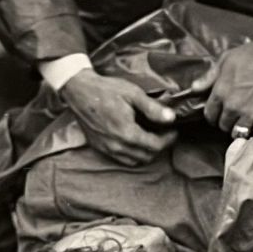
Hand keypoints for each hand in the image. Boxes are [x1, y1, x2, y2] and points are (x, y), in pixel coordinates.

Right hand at [63, 69, 178, 166]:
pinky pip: (121, 159)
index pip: (155, 146)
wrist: (79, 91)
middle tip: (165, 133)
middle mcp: (116, 145)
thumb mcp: (133, 94)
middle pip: (146, 156)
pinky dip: (133, 154)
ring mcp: (106, 149)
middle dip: (159, 147)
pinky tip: (135, 141)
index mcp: (127, 133)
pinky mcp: (99, 147)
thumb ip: (153, 108)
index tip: (173, 130)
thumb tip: (171, 118)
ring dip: (146, 153)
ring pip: (134, 161)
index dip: (168, 139)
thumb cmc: (106, 90)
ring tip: (152, 138)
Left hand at [189, 36, 252, 139]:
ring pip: (238, 133)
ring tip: (244, 124)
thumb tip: (193, 88)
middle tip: (233, 117)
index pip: (209, 114)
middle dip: (226, 122)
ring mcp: (250, 113)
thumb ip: (209, 77)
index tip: (219, 113)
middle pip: (223, 125)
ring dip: (240, 130)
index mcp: (220, 92)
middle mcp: (232, 106)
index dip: (213, 115)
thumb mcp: (225, 60)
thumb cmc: (252, 53)